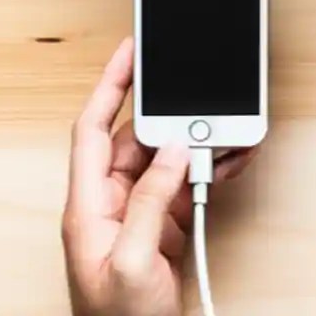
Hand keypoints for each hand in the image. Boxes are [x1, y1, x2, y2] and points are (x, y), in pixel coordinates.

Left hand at [62, 38, 255, 315]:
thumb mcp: (134, 262)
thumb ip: (151, 202)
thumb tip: (171, 151)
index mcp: (88, 208)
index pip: (91, 130)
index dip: (109, 87)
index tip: (130, 53)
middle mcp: (109, 207)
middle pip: (134, 141)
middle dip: (166, 115)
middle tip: (195, 94)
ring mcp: (135, 219)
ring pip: (164, 163)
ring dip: (194, 144)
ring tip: (224, 128)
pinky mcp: (159, 232)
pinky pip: (182, 188)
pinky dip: (205, 172)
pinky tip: (228, 161)